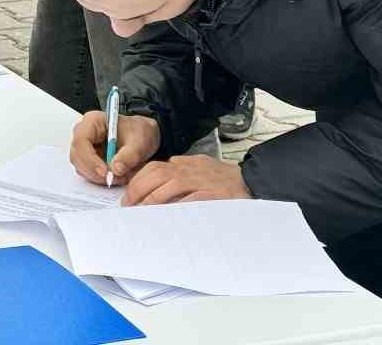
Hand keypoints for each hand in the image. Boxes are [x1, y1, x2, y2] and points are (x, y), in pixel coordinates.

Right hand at [71, 111, 159, 186]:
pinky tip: (116, 176)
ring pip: (80, 166)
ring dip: (98, 177)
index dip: (90, 158)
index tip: (105, 171)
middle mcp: (85, 133)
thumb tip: (116, 169)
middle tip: (112, 178)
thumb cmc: (138, 133)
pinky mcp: (88, 159)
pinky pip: (87, 173)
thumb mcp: (139, 142)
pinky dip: (100, 179)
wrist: (142, 137)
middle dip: (93, 171)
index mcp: (93, 121)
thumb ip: (129, 155)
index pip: (81, 140)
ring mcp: (84, 147)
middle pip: (77, 155)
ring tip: (120, 176)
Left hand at [124, 154, 250, 205]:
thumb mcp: (200, 166)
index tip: (129, 196)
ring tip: (141, 213)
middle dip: (138, 190)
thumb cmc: (224, 177)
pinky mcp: (210, 194)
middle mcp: (188, 170)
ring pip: (167, 187)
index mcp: (184, 164)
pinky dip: (174, 208)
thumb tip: (162, 171)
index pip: (153, 168)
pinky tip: (165, 217)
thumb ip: (181, 167)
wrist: (252, 180)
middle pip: (155, 175)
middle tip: (129, 206)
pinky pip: (187, 201)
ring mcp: (199, 181)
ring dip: (151, 200)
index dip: (137, 181)